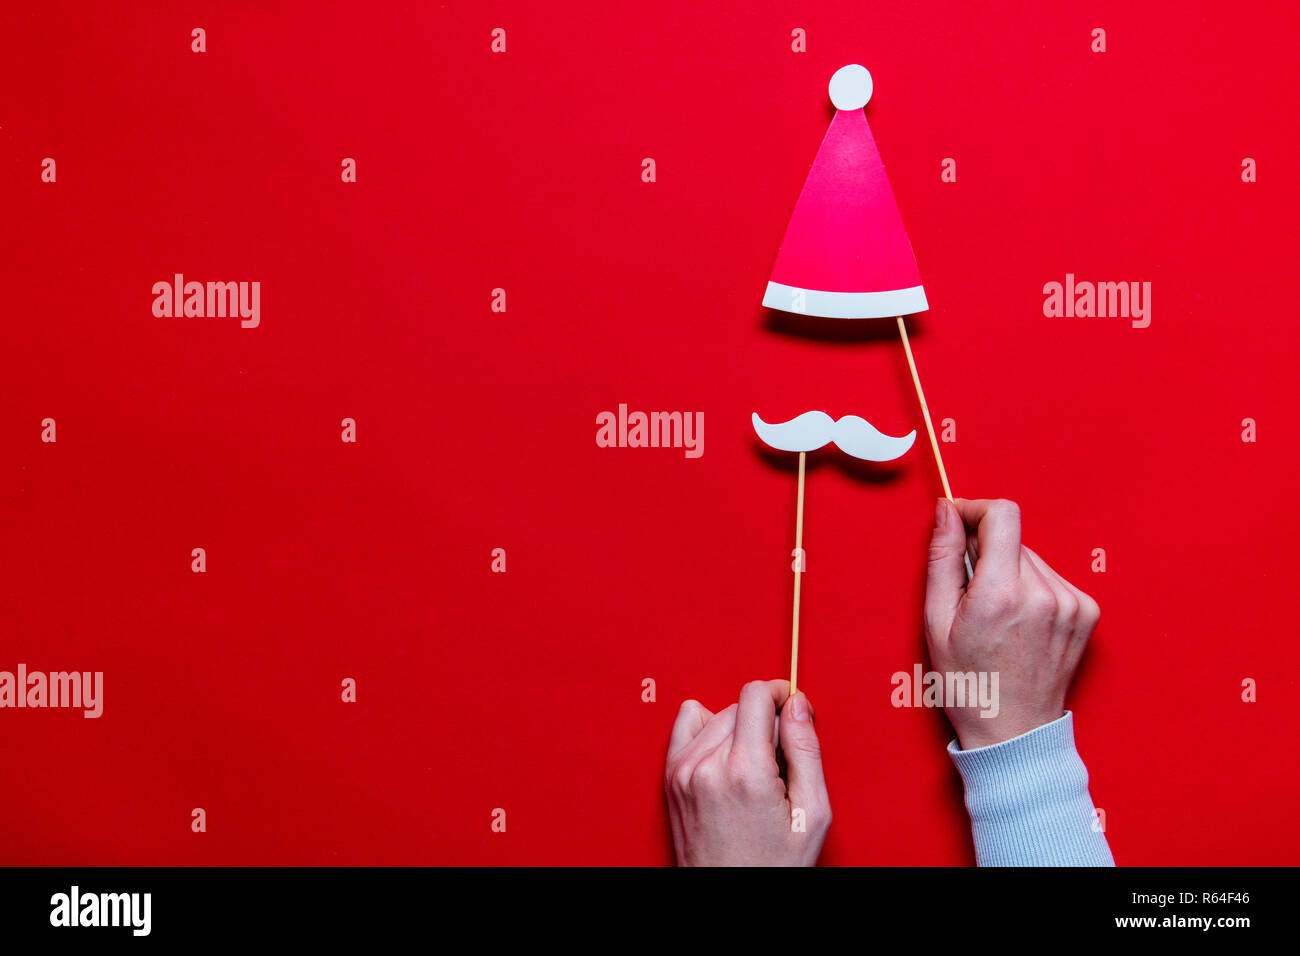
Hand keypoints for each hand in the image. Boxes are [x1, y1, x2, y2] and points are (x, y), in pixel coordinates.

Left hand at [664, 679, 830, 865]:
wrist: (729, 900)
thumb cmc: (772, 866)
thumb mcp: (812, 814)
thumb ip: (806, 750)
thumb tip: (797, 705)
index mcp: (744, 772)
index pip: (755, 695)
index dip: (780, 695)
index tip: (792, 708)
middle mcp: (706, 766)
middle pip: (739, 706)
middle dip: (764, 723)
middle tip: (779, 762)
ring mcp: (682, 770)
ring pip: (716, 716)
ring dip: (739, 730)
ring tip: (753, 770)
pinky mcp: (670, 776)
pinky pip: (687, 724)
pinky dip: (708, 730)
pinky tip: (725, 756)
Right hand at [926, 499, 1100, 749]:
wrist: (1014, 731)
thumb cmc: (969, 683)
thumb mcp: (937, 621)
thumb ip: (943, 558)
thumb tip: (946, 511)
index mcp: (1003, 594)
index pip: (1002, 514)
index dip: (975, 509)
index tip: (958, 522)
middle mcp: (1045, 594)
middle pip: (1012, 539)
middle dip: (987, 554)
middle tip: (972, 595)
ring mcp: (1072, 603)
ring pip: (1031, 558)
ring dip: (1010, 573)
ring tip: (998, 616)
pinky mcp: (1087, 612)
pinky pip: (1052, 578)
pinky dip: (1033, 590)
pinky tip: (1021, 623)